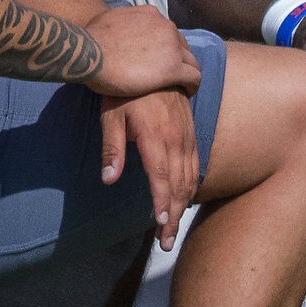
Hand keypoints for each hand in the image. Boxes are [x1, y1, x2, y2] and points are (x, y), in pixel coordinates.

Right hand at [87, 4, 203, 101]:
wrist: (89, 53)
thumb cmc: (90, 40)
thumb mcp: (109, 19)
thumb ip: (123, 22)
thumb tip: (120, 26)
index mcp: (151, 15)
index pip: (167, 32)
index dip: (166, 47)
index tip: (160, 59)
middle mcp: (166, 27)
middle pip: (182, 45)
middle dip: (179, 59)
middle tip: (172, 74)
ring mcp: (172, 47)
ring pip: (191, 61)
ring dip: (187, 72)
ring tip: (182, 86)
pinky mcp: (173, 68)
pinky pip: (194, 77)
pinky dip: (193, 85)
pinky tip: (188, 93)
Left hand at [98, 76, 200, 247]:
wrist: (154, 63)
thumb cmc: (125, 91)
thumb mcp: (111, 116)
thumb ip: (112, 148)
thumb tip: (109, 179)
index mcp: (157, 137)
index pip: (162, 178)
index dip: (163, 204)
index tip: (162, 226)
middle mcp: (177, 139)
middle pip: (180, 185)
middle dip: (174, 216)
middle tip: (166, 243)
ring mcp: (188, 136)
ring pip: (191, 177)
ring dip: (184, 205)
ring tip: (173, 229)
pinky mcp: (191, 132)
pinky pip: (196, 165)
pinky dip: (192, 187)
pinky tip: (185, 200)